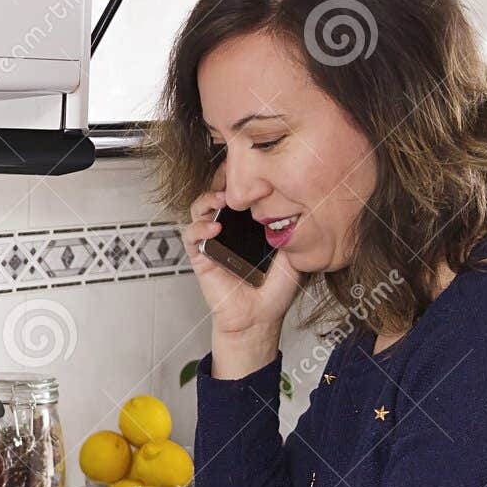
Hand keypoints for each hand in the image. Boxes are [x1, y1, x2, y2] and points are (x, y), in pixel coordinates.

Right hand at [185, 186, 303, 376]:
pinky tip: (215, 226)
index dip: (244, 177)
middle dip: (222, 179)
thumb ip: (290, 225)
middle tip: (234, 174)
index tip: (257, 169)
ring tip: (223, 198)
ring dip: (208, 199)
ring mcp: (213, 240)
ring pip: (199, 208)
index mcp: (250, 223)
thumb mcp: (292, 249)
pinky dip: (199, 227)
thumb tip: (295, 197)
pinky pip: (191, 235)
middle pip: (217, 192)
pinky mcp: (201, 256)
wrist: (261, 317)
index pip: (242, 191)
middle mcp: (229, 228)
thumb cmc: (276, 289)